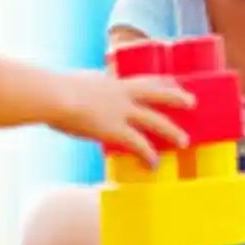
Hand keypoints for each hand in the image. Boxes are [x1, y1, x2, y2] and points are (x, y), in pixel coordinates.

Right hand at [50, 71, 194, 165]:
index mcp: (112, 81)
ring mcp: (122, 111)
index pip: (142, 79)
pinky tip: (154, 165)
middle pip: (158, 93)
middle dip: (176, 97)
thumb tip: (78, 89)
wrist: (52, 96)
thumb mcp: (75, 82)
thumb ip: (84, 86)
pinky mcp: (116, 130)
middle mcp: (122, 94)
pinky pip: (139, 144)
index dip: (159, 82)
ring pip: (156, 121)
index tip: (172, 82)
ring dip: (172, 131)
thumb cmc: (52, 90)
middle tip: (192, 101)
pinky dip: (148, 155)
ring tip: (184, 141)